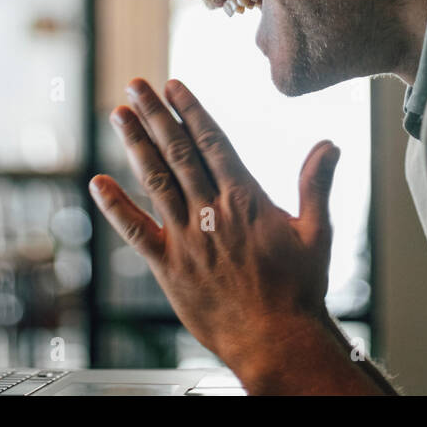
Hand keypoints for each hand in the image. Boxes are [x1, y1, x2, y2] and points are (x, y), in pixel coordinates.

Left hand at [89, 77, 341, 379]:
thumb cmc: (299, 290)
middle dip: (155, 114)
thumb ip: (316, 184)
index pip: (213, 142)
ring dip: (135, 144)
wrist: (276, 341)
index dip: (191, 110)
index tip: (174, 85)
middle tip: (135, 85)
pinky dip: (114, 206)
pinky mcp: (168, 266)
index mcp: (247, 198)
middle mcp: (212, 211)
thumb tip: (329, 144)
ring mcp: (187, 238)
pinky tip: (97, 183)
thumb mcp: (316, 232)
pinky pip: (135, 231)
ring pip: (155, 180)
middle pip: (178, 151)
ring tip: (118, 114)